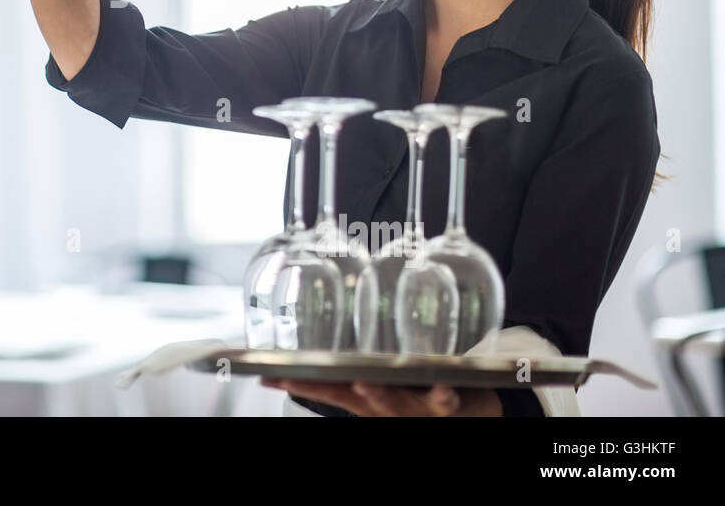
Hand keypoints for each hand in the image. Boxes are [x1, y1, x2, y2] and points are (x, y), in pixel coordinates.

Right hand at [260, 377, 502, 416]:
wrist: (473, 412)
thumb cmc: (424, 390)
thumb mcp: (388, 378)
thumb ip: (363, 359)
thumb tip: (333, 328)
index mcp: (368, 395)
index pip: (326, 387)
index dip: (295, 381)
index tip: (266, 375)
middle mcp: (386, 406)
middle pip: (353, 399)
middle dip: (330, 389)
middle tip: (302, 379)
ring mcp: (415, 408)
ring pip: (394, 404)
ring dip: (378, 396)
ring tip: (365, 384)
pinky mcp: (448, 405)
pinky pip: (446, 400)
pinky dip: (442, 394)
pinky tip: (442, 386)